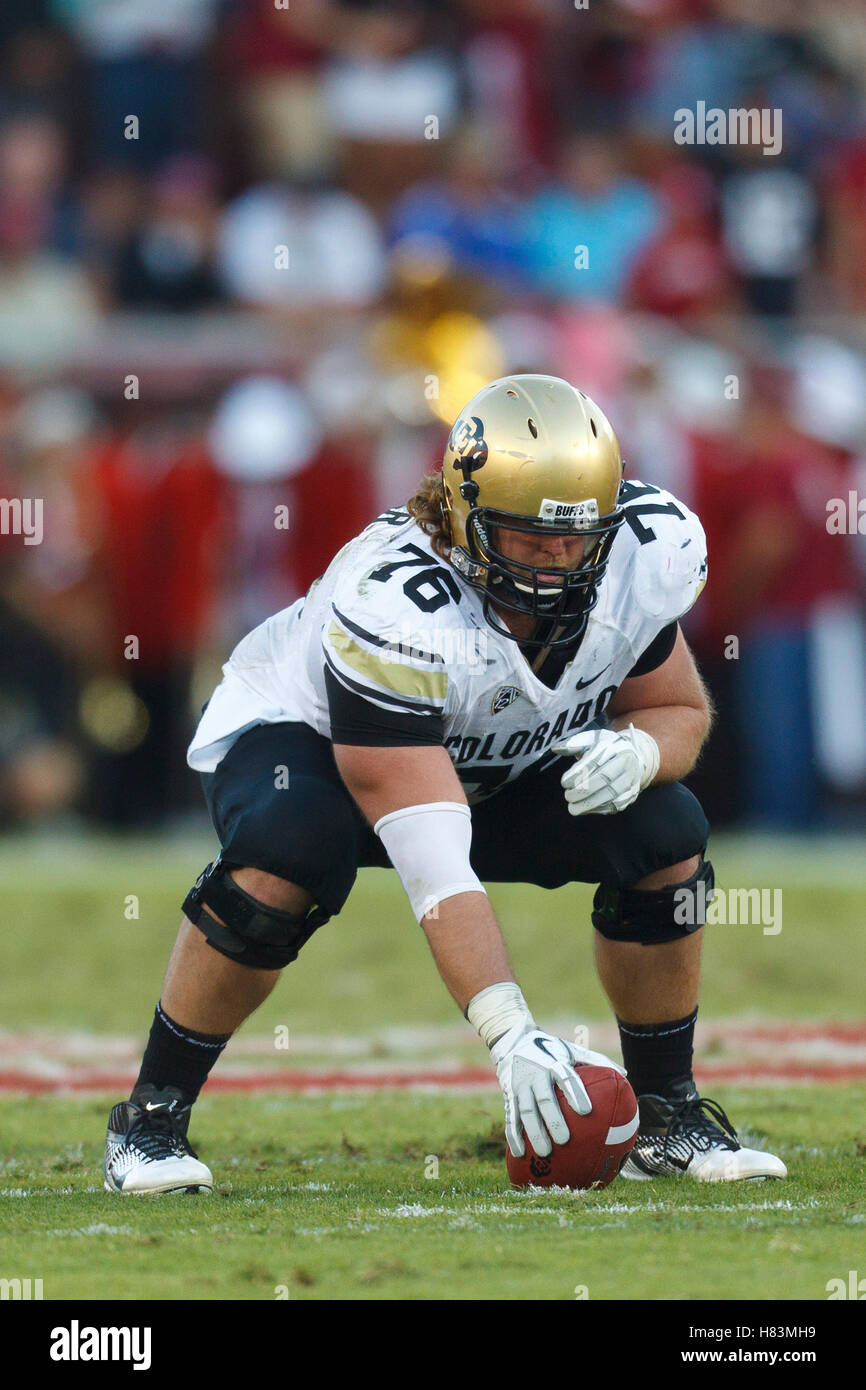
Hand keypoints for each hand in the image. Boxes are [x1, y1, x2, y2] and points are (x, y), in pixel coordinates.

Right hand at [491, 1025, 625, 1158]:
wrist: (513, 1041)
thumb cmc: (551, 1050)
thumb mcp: (571, 1050)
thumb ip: (596, 1061)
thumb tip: (624, 1075)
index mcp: (554, 1062)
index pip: (566, 1077)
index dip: (575, 1094)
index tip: (586, 1111)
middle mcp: (535, 1073)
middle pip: (544, 1098)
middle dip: (553, 1119)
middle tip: (565, 1140)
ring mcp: (520, 1085)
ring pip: (526, 1111)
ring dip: (534, 1132)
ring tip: (545, 1153)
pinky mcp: (509, 1095)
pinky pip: (511, 1117)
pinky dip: (514, 1135)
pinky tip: (521, 1153)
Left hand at [551, 724, 659, 816]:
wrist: (633, 757)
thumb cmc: (607, 748)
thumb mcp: (593, 739)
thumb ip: (574, 743)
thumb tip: (555, 749)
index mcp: (616, 746)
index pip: (596, 761)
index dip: (578, 774)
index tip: (564, 782)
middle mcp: (627, 762)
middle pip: (604, 779)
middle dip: (583, 790)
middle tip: (568, 795)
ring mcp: (632, 779)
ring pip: (611, 795)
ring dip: (589, 804)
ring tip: (572, 807)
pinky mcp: (631, 795)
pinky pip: (615, 805)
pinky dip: (597, 809)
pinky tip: (584, 808)